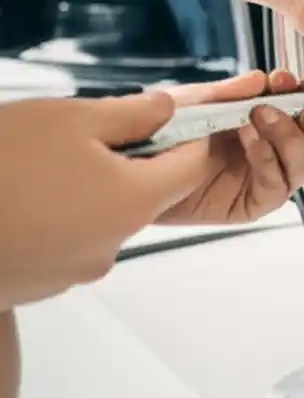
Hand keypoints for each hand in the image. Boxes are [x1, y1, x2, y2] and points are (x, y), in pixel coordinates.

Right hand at [0, 92, 205, 308]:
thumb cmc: (1, 162)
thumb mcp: (68, 119)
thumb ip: (131, 114)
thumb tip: (170, 110)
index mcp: (135, 201)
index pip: (191, 170)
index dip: (187, 140)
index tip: (169, 119)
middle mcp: (115, 245)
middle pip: (144, 196)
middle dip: (126, 164)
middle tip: (81, 138)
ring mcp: (75, 272)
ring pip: (101, 220)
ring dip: (85, 193)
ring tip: (37, 168)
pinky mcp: (39, 287)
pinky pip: (63, 245)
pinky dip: (54, 221)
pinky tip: (17, 200)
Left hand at [155, 69, 303, 224]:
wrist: (129, 167)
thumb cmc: (162, 132)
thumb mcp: (196, 102)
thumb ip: (230, 93)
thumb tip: (262, 79)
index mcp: (266, 123)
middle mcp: (272, 151)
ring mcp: (264, 179)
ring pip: (303, 165)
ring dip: (290, 137)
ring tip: (262, 115)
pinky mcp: (251, 205)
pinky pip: (276, 187)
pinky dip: (268, 160)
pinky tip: (250, 139)